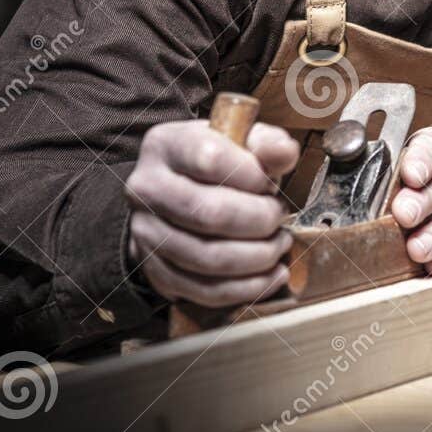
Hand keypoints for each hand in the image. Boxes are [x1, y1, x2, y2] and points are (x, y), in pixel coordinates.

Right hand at [125, 119, 299, 307]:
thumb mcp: (241, 140)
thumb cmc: (218, 163)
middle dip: (259, 220)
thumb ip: (266, 143)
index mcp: (165, 145)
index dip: (252, 175)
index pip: (210, 159)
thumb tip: (285, 153)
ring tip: (279, 244)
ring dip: (258, 257)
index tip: (270, 182)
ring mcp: (146, 233)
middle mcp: (146, 188)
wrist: (178, 192)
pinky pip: (204, 290)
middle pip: (209, 213)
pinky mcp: (156, 270)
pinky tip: (272, 275)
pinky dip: (247, 288)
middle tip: (280, 217)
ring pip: (208, 258)